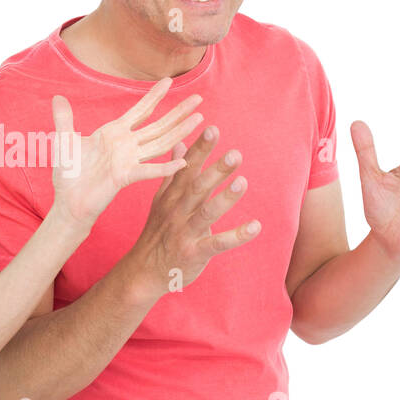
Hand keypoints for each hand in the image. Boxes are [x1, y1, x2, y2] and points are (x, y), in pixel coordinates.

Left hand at [50, 77, 203, 228]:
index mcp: (114, 133)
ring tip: (199, 120)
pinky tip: (183, 161)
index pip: (140, 111)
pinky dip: (165, 168)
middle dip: (178, 112)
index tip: (168, 81)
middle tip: (198, 98)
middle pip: (158, 125)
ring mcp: (128, 161)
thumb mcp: (64, 140)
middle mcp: (126, 145)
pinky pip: (149, 171)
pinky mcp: (125, 177)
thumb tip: (56, 97)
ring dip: (179, 132)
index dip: (154, 96)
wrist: (68, 202)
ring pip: (160, 143)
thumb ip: (63, 118)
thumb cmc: (68, 174)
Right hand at [125, 125, 261, 299]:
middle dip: (216, 170)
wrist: (144, 270)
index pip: (186, 168)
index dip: (199, 149)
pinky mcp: (194, 253)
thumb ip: (172, 173)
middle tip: (235, 154)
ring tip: (243, 182)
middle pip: (197, 187)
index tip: (212, 129)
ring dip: (225, 198)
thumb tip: (180, 145)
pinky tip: (255, 227)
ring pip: (206, 213)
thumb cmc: (157, 232)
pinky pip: (217, 244)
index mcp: (171, 196)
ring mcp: (185, 232)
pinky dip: (236, 236)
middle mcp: (177, 211)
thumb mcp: (161, 200)